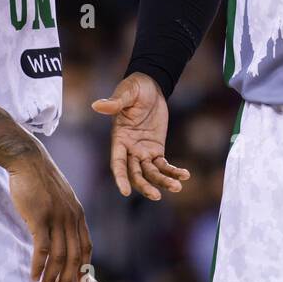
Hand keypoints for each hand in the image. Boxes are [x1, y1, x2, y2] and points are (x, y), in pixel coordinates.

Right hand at [7, 146, 93, 281]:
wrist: (28, 159)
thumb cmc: (39, 179)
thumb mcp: (59, 198)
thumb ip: (62, 216)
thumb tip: (57, 236)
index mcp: (78, 213)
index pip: (86, 246)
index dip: (82, 267)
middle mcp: (72, 217)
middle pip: (75, 256)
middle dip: (68, 279)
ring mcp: (57, 217)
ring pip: (59, 256)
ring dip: (52, 277)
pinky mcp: (40, 217)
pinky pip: (43, 248)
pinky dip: (39, 265)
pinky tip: (34, 276)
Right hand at [92, 72, 189, 199]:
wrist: (150, 85)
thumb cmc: (134, 88)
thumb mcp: (126, 93)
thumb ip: (114, 103)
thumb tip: (96, 105)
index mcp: (119, 138)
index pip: (117, 162)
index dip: (120, 177)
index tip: (124, 192)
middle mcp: (129, 149)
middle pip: (135, 173)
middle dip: (145, 185)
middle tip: (156, 195)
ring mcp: (143, 151)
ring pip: (151, 172)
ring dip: (163, 181)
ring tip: (178, 186)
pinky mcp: (156, 149)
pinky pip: (163, 165)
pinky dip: (173, 171)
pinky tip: (185, 175)